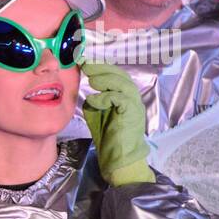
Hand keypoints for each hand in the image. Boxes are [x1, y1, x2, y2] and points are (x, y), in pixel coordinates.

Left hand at [81, 62, 153, 186]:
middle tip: (86, 63)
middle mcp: (132, 97)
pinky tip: (93, 99)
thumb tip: (87, 92)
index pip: (115, 75)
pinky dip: (105, 96)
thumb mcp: (96, 114)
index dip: (101, 67)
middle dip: (102, 67)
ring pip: (122, 83)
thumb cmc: (108, 136)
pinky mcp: (132, 113)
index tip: (84, 61)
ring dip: (104, 78)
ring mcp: (134, 104)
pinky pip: (119, 98)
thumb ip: (94, 101)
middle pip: (120, 74)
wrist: (119, 157)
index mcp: (124, 95)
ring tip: (90, 78)